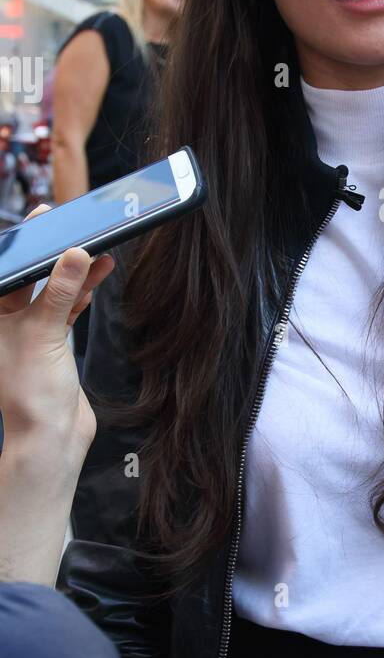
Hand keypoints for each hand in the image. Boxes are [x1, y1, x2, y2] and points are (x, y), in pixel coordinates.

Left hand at [0, 204, 113, 452]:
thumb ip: (59, 291)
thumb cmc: (30, 393)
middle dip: (52, 254)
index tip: (43, 219)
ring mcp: (27, 331)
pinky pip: (66, 307)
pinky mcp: (51, 342)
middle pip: (28, 276)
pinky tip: (100, 274)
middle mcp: (3, 321)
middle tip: (72, 226)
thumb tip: (73, 254)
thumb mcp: (43, 332)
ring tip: (97, 248)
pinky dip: (82, 292)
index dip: (22, 244)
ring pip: (50, 290)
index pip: (4, 270)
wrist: (50, 438)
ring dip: (74, 272)